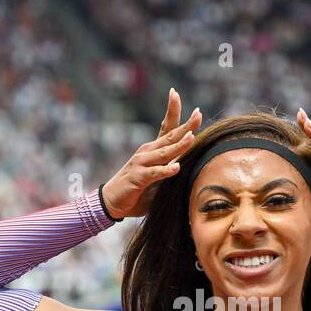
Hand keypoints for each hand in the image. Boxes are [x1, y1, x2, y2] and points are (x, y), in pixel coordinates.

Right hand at [102, 88, 201, 219]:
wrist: (111, 201)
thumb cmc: (138, 190)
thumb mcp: (159, 179)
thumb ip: (173, 172)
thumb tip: (196, 172)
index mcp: (154, 150)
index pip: (168, 128)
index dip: (178, 115)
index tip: (196, 109)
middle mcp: (148, 152)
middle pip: (170, 136)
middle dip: (185, 125)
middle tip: (198, 113)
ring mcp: (142, 163)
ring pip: (164, 153)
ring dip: (179, 145)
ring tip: (192, 137)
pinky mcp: (138, 177)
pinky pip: (154, 173)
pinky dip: (165, 170)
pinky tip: (176, 168)